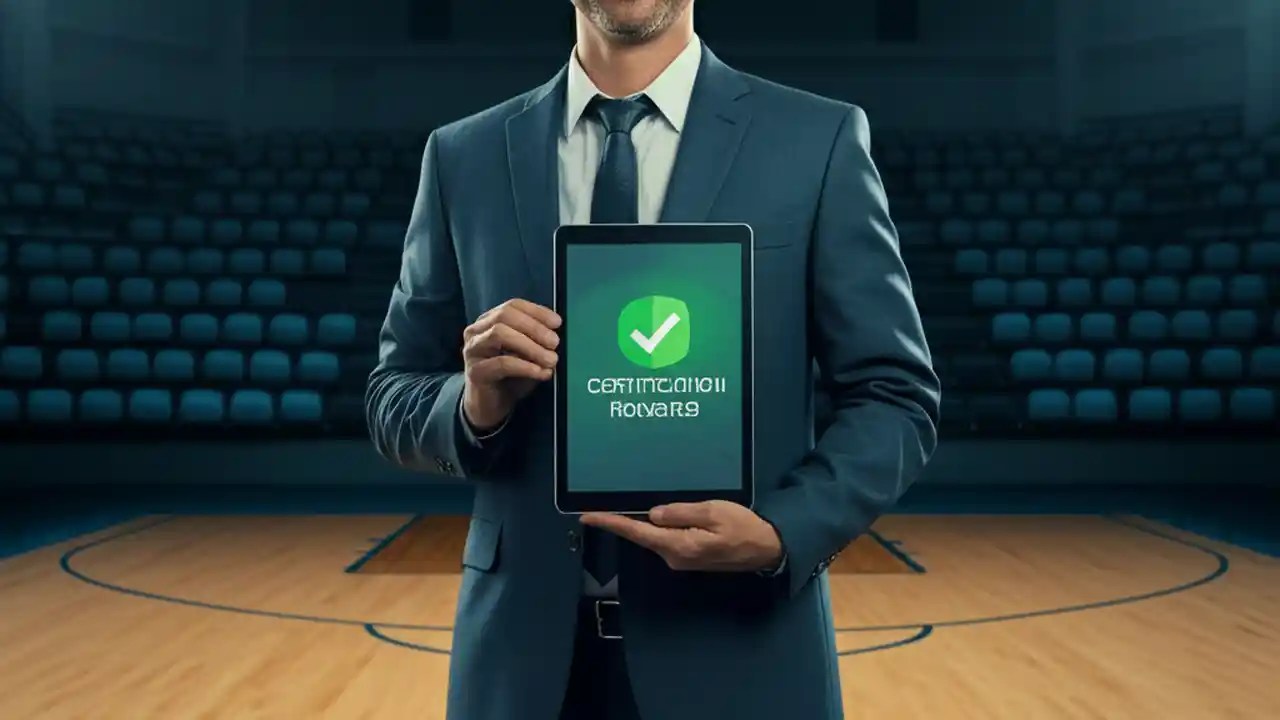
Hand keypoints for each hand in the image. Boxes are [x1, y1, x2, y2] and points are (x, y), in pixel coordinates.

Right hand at [461, 298, 560, 430]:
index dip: (536, 311)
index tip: (557, 323)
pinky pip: (502, 363)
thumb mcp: (527, 354)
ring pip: (500, 334)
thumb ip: (537, 341)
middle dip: (534, 327)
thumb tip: (556, 334)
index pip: (513, 306)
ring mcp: (473, 350)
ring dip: (530, 346)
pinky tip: (541, 372)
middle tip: (555, 343)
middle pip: (505, 316)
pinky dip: (525, 366)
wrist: (489, 407)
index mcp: (489, 321)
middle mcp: (476, 331)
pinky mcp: (475, 372)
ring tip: (551, 359)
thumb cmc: (510, 377)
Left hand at [581, 501, 783, 572]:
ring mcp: (681, 559)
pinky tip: (656, 514)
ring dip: (642, 522)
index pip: (636, 532)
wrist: (766, 549)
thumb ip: (680, 512)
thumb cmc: (743, 528)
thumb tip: (652, 514)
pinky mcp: (688, 555)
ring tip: (628, 504)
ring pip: (655, 536)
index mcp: (678, 546)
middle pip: (642, 535)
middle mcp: (674, 557)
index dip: (610, 523)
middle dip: (623, 519)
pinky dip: (658, 526)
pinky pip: (667, 538)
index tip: (587, 516)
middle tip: (603, 502)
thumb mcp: (713, 512)